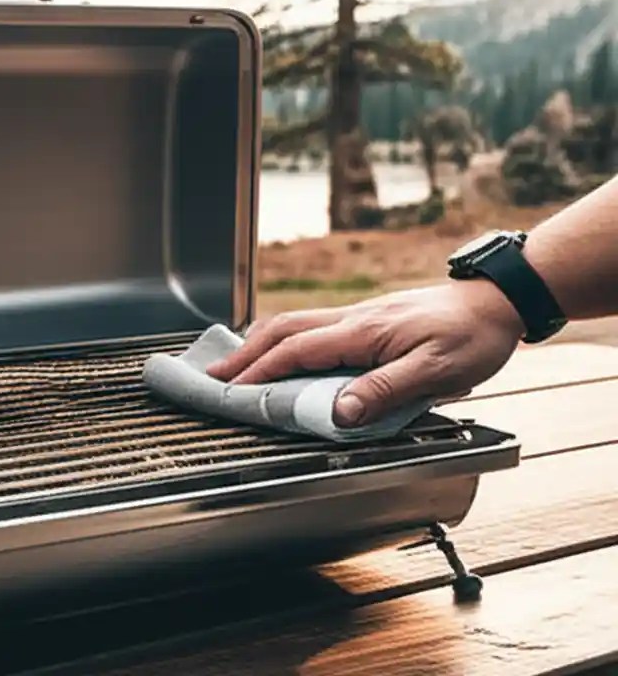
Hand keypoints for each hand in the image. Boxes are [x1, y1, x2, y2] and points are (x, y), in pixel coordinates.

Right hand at [206, 279, 526, 427]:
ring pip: (294, 324)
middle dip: (243, 353)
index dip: (259, 372)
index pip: (296, 351)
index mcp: (362, 332)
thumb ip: (385, 391)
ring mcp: (358, 318)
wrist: (498, 301)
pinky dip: (283, 339)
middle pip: (282, 329)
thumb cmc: (472, 336)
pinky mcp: (368, 321)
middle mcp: (352, 320)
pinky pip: (312, 327)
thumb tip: (338, 411)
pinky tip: (282, 351)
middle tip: (214, 374)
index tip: (231, 390)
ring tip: (236, 363)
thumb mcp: (435, 371)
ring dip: (258, 343)